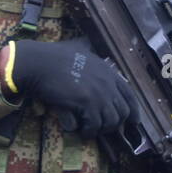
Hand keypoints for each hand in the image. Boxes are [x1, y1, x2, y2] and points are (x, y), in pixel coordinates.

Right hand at [9, 37, 134, 139]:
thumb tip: (86, 41)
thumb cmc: (53, 55)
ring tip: (88, 131)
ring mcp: (99, 93)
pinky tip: (78, 130)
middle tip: (101, 128)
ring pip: (110, 122)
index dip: (133, 111)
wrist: (38, 63)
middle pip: (122, 112)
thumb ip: (86, 47)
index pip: (130, 95)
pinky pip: (93, 126)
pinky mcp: (86, 103)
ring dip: (99, 129)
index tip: (132, 122)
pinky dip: (86, 131)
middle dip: (114, 124)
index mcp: (108, 71)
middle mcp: (107, 82)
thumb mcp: (77, 46)